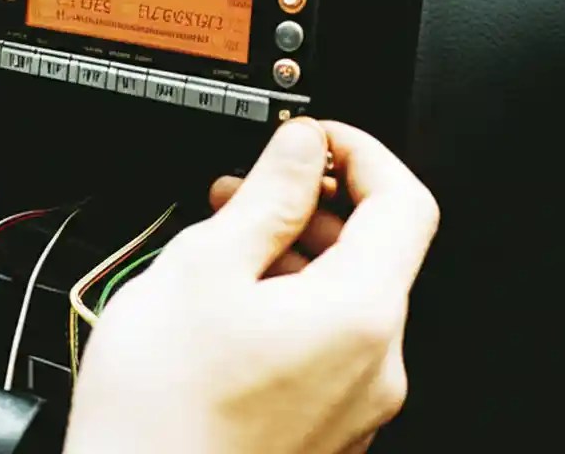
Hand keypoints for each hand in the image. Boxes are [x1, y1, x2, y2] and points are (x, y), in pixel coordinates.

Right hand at [65, 119, 438, 453]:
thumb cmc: (159, 413)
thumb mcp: (204, 270)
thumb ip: (268, 196)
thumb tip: (303, 147)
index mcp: (359, 314)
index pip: (405, 203)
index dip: (363, 153)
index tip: (316, 140)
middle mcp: (375, 366)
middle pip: (376, 253)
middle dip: (315, 205)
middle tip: (246, 188)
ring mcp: (354, 408)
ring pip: (345, 301)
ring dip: (296, 256)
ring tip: (223, 249)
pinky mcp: (325, 433)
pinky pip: (327, 348)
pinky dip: (291, 308)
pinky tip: (230, 307)